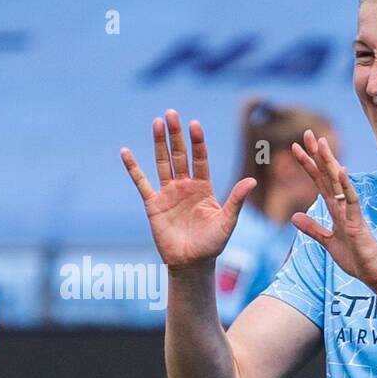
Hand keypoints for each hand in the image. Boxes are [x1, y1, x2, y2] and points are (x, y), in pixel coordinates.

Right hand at [121, 110, 255, 271]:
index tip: (194, 124)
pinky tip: (125, 151)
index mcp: (203, 187)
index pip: (200, 158)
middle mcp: (185, 186)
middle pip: (180, 154)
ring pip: (162, 162)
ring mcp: (168, 193)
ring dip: (159, 143)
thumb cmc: (212, 245)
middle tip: (172, 113)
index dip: (197, 141)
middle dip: (176, 134)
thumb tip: (251, 181)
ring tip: (157, 122)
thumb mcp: (227, 221)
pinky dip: (133, 168)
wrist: (191, 264)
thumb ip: (236, 200)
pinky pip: (141, 182)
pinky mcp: (153, 204)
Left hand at [290, 130, 376, 291]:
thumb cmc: (355, 258)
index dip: (308, 164)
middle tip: (306, 132)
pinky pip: (351, 200)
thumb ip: (312, 229)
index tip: (295, 147)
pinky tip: (340, 170)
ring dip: (329, 162)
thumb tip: (294, 217)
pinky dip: (346, 185)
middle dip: (316, 154)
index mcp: (335, 209)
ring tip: (321, 142)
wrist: (374, 274)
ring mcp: (350, 212)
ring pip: (338, 182)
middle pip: (327, 175)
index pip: (318, 181)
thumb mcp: (327, 242)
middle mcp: (342, 205)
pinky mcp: (357, 222)